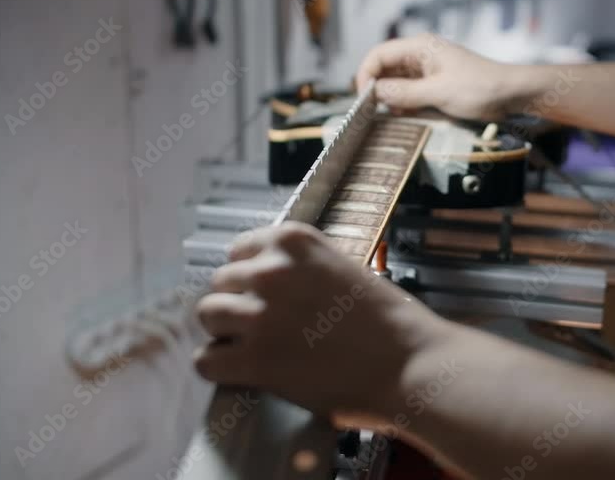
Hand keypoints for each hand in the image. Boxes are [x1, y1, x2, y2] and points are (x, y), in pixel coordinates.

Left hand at [193, 223, 446, 421]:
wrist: (409, 363)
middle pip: (221, 282)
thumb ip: (303, 269)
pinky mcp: (254, 360)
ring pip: (208, 316)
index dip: (249, 276)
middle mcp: (270, 271)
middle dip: (238, 303)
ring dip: (225, 331)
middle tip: (262, 326)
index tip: (261, 294)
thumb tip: (271, 285)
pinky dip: (220, 368)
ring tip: (251, 347)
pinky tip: (243, 372)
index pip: (239, 250)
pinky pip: (206, 361)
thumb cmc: (390, 321)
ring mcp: (259, 315)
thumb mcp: (343, 268)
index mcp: (293, 241)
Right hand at [356, 33, 518, 119]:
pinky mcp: (434, 86)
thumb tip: (377, 92)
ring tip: (393, 117)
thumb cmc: (480, 88)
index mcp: (420, 47)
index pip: (378, 55)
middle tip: (374, 113)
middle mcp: (420, 56)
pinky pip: (410, 93)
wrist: (511, 95)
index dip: (365, 75)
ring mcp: (427, 71)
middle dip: (377, 89)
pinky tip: (406, 117)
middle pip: (385, 69)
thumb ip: (405, 92)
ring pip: (396, 83)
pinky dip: (404, 105)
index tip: (364, 99)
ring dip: (391, 100)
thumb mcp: (439, 92)